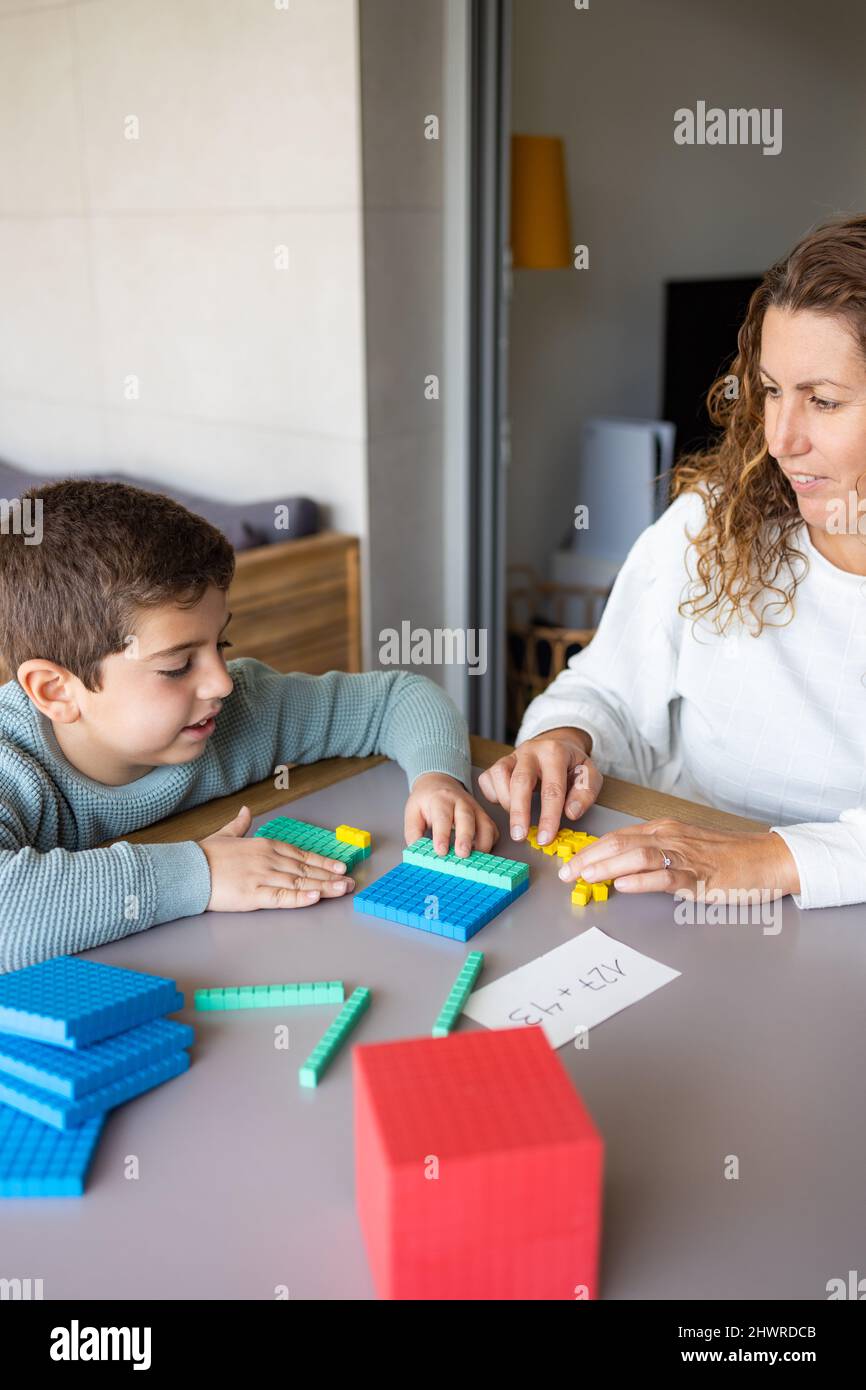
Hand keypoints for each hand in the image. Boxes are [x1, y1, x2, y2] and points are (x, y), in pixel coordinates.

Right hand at [199, 805, 355, 911]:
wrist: (187, 870)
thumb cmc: (204, 855)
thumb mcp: (225, 835)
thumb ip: (240, 825)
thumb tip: (246, 810)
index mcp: (264, 845)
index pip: (301, 854)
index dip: (322, 862)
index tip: (339, 867)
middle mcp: (268, 859)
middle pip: (305, 869)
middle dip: (330, 876)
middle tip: (349, 882)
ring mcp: (262, 877)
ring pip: (299, 882)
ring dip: (323, 886)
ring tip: (342, 889)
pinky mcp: (253, 895)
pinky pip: (282, 897)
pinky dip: (300, 897)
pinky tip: (315, 897)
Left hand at [405, 773, 498, 856]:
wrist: (439, 783)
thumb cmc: (427, 800)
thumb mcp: (412, 812)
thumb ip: (413, 832)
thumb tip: (416, 851)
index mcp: (440, 799)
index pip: (442, 816)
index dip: (442, 834)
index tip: (441, 851)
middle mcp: (461, 802)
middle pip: (467, 818)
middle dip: (465, 837)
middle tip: (462, 854)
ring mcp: (475, 809)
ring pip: (484, 824)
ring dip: (482, 842)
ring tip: (475, 858)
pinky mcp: (484, 816)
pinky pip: (492, 830)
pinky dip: (490, 842)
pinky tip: (481, 852)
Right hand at [477, 728, 601, 844]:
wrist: (558, 744)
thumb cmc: (572, 764)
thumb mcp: (589, 775)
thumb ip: (585, 793)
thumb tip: (571, 813)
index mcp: (555, 752)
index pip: (552, 789)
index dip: (548, 816)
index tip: (546, 837)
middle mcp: (531, 751)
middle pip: (520, 781)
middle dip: (519, 812)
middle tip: (520, 836)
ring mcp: (512, 755)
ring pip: (499, 776)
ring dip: (506, 802)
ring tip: (517, 820)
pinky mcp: (499, 762)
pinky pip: (487, 779)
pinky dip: (493, 795)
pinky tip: (505, 803)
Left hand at [557, 818, 800, 898]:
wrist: (768, 858)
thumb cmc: (728, 856)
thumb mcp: (685, 848)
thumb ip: (655, 854)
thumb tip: (620, 870)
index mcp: (665, 830)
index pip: (618, 837)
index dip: (591, 850)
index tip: (569, 863)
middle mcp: (671, 837)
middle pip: (620, 844)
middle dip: (589, 858)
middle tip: (566, 873)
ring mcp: (686, 856)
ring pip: (638, 856)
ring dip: (607, 867)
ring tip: (585, 877)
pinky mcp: (702, 876)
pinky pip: (667, 876)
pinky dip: (643, 881)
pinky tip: (625, 886)